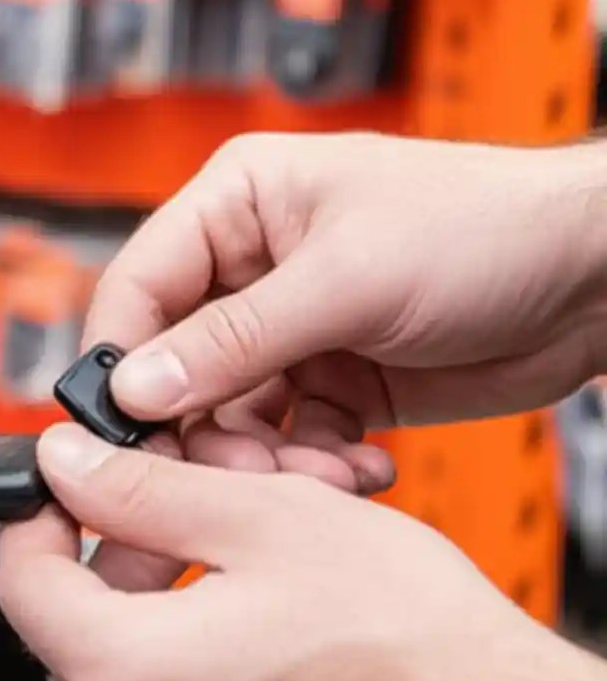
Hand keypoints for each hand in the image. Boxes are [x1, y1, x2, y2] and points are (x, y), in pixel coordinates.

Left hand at [0, 424, 606, 680]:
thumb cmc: (395, 629)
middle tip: (171, 483)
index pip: (20, 581)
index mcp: (127, 668)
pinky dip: (182, 605)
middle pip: (67, 605)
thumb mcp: (256, 518)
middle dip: (111, 531)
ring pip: (116, 628)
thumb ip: (139, 489)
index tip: (68, 471)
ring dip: (154, 565)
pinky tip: (240, 572)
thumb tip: (65, 462)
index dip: (35, 510)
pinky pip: (158, 661)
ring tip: (228, 521)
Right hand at [86, 132, 606, 474]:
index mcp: (238, 206)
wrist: (593, 278)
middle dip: (200, 427)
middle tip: (233, 472)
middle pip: (176, 365)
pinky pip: (286, 443)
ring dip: (262, 460)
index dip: (121, 359)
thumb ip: (233, 338)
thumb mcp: (346, 277)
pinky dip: (312, 469)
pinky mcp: (331, 383)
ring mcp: (291, 331)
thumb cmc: (486, 225)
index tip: (122, 427)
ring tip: (315, 474)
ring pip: (228, 416)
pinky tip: (356, 467)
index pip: (138, 285)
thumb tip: (136, 386)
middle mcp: (252, 270)